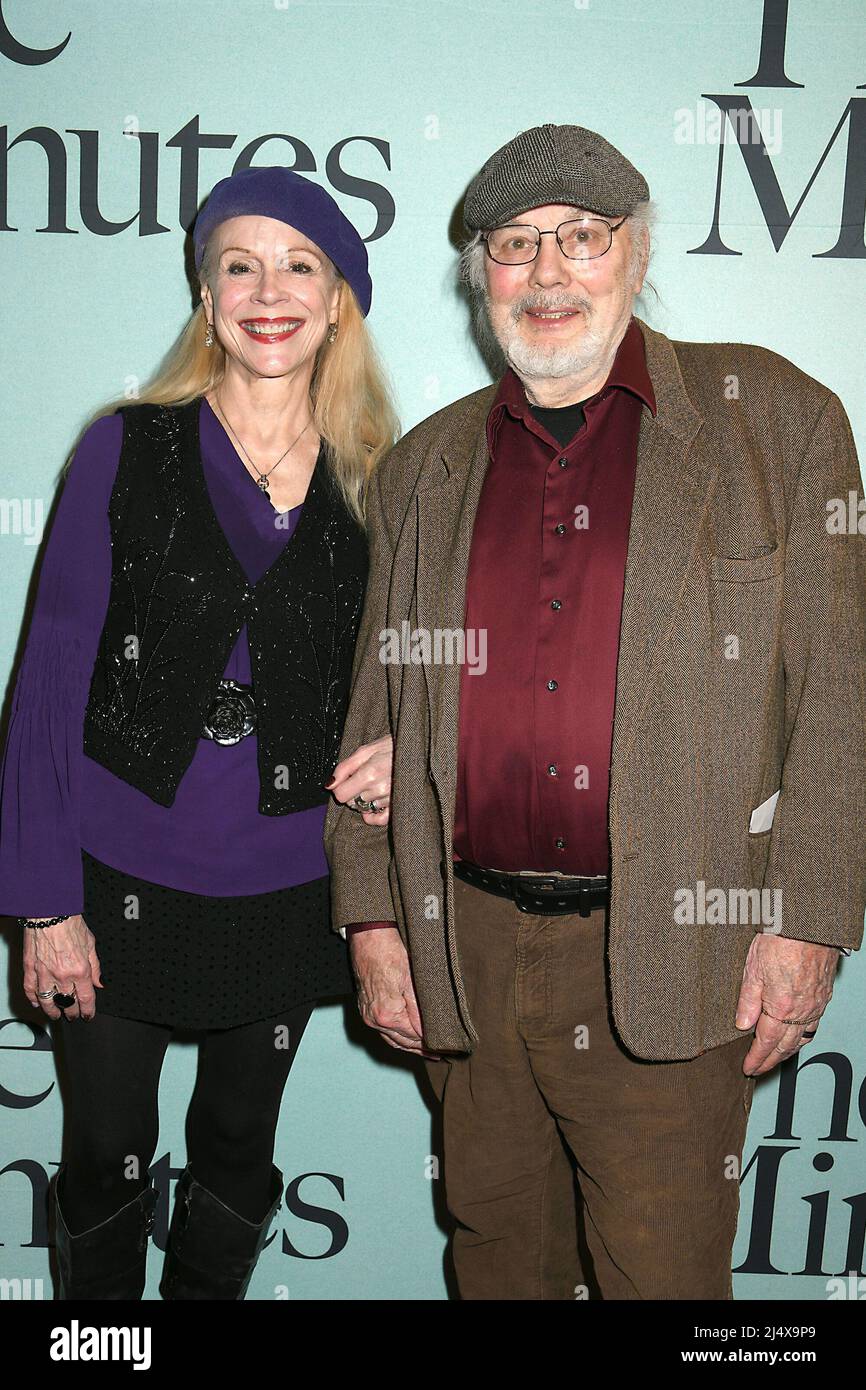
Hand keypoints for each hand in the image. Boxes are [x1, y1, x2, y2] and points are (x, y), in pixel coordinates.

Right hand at [22, 914, 102, 1020]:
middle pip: (67, 1003)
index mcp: (80, 970)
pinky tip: (37, 1003)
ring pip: (47, 1001)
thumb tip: (99, 982)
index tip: (88, 1015)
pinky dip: (33, 998)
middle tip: (72, 1015)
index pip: (85, 999)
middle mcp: (62, 975)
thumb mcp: (91, 944)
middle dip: (71, 1012)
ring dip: (52, 1011)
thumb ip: (96, 966)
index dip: (88, 1010)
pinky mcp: (30, 968)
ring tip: (55, 1015)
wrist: (51, 912)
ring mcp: (44, 973)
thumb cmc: (70, 923)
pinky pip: (30, 989)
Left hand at [326, 734, 391, 825]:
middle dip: (353, 792)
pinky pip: (380, 820)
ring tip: (375, 784)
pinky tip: (374, 805)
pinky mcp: (399, 806)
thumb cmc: (392, 746)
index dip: (340, 787)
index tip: (346, 780)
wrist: (417, 748)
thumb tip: (329, 784)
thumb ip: (345, 767)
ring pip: (365, 808)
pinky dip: (373, 815)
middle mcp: (380, 789)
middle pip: (352, 802)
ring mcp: (391, 799)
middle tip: (363, 779)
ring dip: (366, 799)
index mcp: (370, 774)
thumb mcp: (365, 750)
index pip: (341, 795)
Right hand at [349, 926, 434, 1055]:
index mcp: (388, 1015)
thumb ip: (421, 1009)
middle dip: (423, 1049)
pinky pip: (384, 1032)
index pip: (416, 1037)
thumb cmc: (390, 953)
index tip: (447, 1047)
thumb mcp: (413, 980)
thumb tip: (432, 1029)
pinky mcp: (366, 1011)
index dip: (433, 1043)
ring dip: (411, 1046)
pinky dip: (398, 1037)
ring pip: (393, 1040)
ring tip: (429, 1052)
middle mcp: (375, 1021)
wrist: (369, 938)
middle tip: (442, 1054)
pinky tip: (408, 1038)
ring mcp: (368, 1017)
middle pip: (404, 1042)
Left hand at [735, 933, 838, 1075]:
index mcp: (781, 1006)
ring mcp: (816, 1003)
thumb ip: (748, 1000)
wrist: (808, 923)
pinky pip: (814, 1025)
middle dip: (771, 1060)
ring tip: (775, 1057)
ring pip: (802, 1038)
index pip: (767, 1042)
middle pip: (786, 1045)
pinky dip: (802, 1036)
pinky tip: (796, 1035)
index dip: (757, 1058)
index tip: (749, 1067)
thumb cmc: (781, 937)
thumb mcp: (753, 967)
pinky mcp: (824, 995)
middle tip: (759, 1068)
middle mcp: (802, 1009)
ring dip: (787, 1052)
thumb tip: (743, 1024)